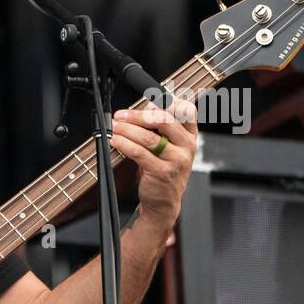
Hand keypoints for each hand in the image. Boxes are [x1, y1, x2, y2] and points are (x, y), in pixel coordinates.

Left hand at [109, 96, 197, 231]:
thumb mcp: (166, 147)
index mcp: (190, 136)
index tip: (148, 100)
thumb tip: (148, 106)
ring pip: (149, 137)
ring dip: (127, 129)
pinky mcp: (162, 172)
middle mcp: (187, 146)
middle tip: (121, 115)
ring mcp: (177, 160)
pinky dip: (125, 144)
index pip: (187, 111)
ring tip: (114, 126)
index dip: (168, 101)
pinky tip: (115, 141)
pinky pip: (140, 153)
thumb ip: (159, 128)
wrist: (163, 202)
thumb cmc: (162, 171)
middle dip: (138, 115)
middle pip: (164, 121)